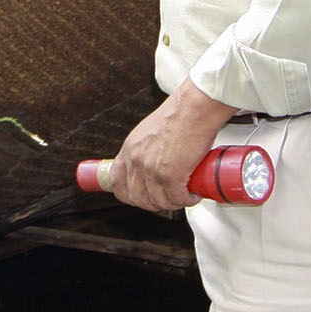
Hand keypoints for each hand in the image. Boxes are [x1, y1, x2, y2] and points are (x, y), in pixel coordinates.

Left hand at [108, 79, 236, 210]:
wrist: (193, 108)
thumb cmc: (179, 114)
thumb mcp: (150, 131)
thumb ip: (147, 147)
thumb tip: (156, 162)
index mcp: (130, 149)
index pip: (116, 182)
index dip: (129, 195)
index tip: (141, 198)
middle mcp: (137, 160)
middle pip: (137, 197)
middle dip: (155, 203)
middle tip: (169, 198)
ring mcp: (152, 170)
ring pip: (158, 202)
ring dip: (174, 202)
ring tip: (185, 194)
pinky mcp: (171, 176)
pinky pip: (176, 199)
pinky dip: (187, 200)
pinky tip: (193, 194)